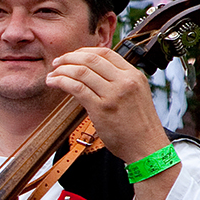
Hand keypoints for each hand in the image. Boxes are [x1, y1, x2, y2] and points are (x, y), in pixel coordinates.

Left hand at [45, 46, 172, 162]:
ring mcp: (114, 94)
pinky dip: (61, 82)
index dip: (84, 51)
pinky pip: (77, 88)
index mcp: (134, 75)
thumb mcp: (136, 94)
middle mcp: (125, 81)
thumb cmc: (139, 124)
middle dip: (69, 58)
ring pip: (81, 72)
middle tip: (57, 63)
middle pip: (91, 59)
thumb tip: (93, 72)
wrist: (147, 147)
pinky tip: (54, 83)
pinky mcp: (101, 108)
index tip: (71, 56)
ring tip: (52, 75)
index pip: (106, 52)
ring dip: (62, 70)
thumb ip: (119, 81)